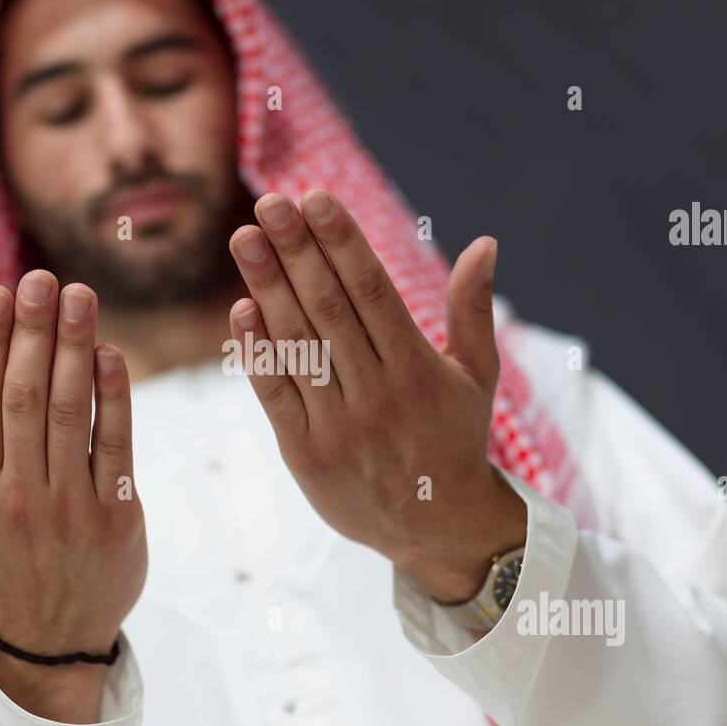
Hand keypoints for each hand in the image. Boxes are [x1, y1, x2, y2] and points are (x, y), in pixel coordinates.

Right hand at [0, 271, 146, 719]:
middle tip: (41, 278)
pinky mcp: (117, 514)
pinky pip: (115, 445)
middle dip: (34, 333)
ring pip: (70, 414)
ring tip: (79, 297)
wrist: (55, 636)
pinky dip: (114, 398)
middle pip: (26, 397)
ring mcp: (70, 505)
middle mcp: (21, 494)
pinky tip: (110, 354)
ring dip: (75, 350)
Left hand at [226, 190, 525, 603]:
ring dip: (267, 289)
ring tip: (245, 238)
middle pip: (330, 309)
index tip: (316, 198)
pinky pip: (277, 395)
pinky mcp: (307, 453)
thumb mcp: (476, 376)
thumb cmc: (455, 438)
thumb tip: (485, 243)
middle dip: (298, 252)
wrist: (435, 527)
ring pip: (300, 345)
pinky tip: (241, 309)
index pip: (373, 292)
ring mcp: (340, 425)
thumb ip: (471, 310)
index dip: (343, 243)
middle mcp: (379, 394)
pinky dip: (258, 353)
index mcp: (419, 369)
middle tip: (270, 202)